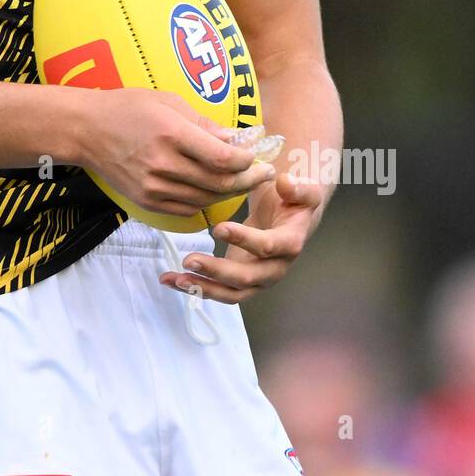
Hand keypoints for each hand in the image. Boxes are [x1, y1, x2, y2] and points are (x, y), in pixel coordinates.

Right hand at [79, 88, 277, 219]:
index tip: (258, 157)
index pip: (222, 158)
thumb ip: (204, 125)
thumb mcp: (169, 103)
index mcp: (171, 134)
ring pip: (206, 199)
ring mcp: (153, 187)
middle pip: (219, 183)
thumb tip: (236, 140)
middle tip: (263, 174)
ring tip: (243, 182)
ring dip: (229, 193)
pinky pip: (187, 209)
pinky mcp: (147, 201)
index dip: (246, 161)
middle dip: (247, 180)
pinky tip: (214, 191)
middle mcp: (163, 164)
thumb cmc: (127, 108)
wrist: (86, 130)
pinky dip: (206, 202)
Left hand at [159, 173, 322, 301]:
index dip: (245, 240)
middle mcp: (275, 268)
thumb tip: (285, 182)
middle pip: (247, 278)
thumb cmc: (294, 201)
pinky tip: (170, 280)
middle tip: (189, 259)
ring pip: (231, 293)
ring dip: (203, 287)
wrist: (292, 218)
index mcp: (290, 244)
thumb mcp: (304, 190)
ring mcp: (257, 279)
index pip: (268, 247)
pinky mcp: (241, 282)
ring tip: (176, 278)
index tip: (218, 228)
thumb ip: (298, 188)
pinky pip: (219, 291)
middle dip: (217, 272)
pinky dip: (195, 287)